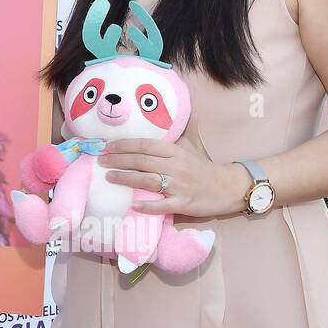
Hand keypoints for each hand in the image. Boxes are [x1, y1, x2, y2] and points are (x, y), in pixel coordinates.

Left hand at [97, 137, 248, 217]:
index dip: (125, 145)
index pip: (145, 145)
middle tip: (100, 160)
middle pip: (142, 161)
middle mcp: (176, 166)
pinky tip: (132, 205)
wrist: (228, 187)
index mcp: (176, 151)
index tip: (107, 146)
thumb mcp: (190, 146)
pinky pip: (162, 205)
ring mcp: (179, 185)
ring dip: (126, 178)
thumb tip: (161, 122)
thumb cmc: (204, 166)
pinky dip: (147, 205)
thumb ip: (175, 135)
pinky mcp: (184, 203)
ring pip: (148, 180)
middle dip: (119, 160)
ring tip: (108, 177)